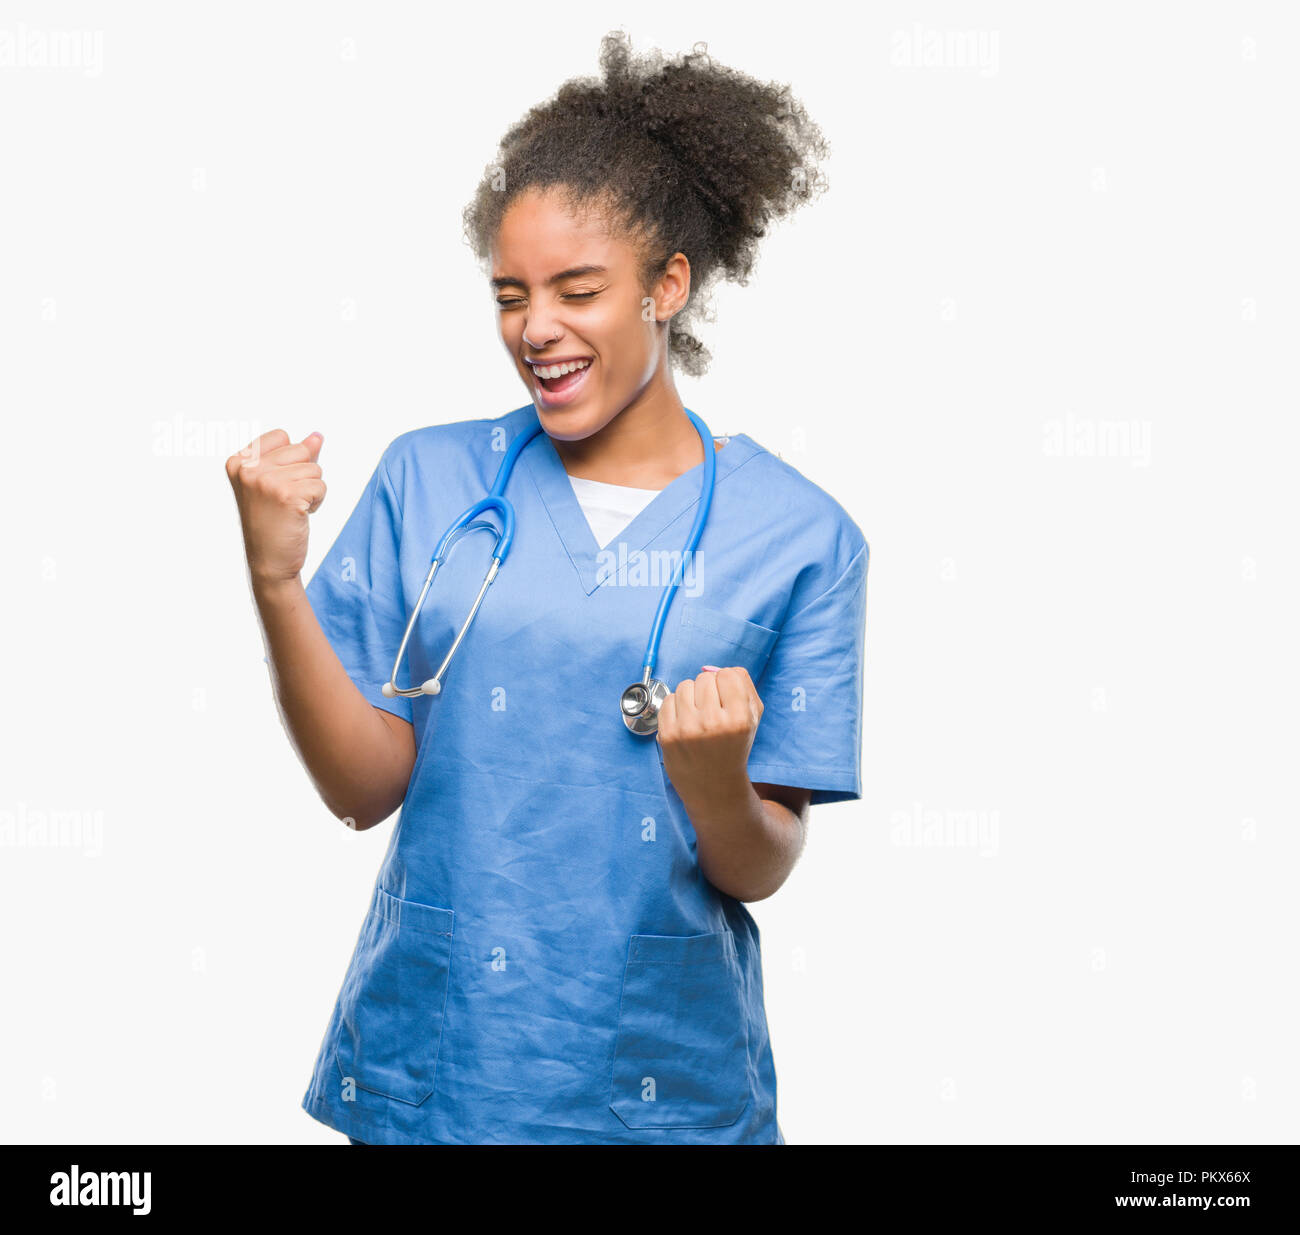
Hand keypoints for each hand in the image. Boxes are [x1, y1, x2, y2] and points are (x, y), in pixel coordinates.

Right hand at [225, 430, 325, 588]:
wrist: (269, 561)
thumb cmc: (272, 523)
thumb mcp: (276, 482)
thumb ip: (295, 456)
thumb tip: (317, 436)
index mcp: (238, 462)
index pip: (282, 437)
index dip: (290, 461)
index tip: (275, 486)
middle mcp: (248, 469)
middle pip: (301, 450)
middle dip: (303, 475)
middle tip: (285, 500)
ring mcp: (266, 481)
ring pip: (314, 469)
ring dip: (311, 490)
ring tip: (291, 508)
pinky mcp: (287, 495)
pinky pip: (320, 485)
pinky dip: (317, 502)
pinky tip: (299, 515)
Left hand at [657, 666, 763, 803]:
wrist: (714, 787)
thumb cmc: (734, 747)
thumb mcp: (753, 719)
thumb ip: (743, 685)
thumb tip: (713, 667)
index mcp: (739, 719)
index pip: (728, 674)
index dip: (727, 683)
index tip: (727, 698)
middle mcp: (713, 723)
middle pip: (705, 677)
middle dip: (709, 690)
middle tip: (712, 710)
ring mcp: (687, 729)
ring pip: (685, 685)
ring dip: (692, 696)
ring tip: (698, 716)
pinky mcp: (667, 735)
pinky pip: (668, 699)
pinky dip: (676, 707)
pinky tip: (685, 723)